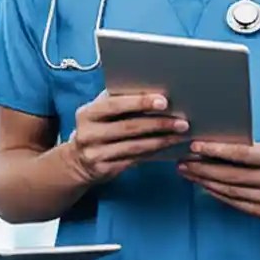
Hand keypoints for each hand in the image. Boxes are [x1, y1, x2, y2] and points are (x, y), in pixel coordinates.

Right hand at [66, 91, 188, 184]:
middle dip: (158, 123)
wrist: (77, 161)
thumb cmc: (97, 127)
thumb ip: (117, 100)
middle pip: (128, 127)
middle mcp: (88, 134)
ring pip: (135, 146)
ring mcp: (96, 154)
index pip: (114, 105)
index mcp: (87, 113)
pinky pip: (135, 160)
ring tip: (180, 133)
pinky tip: (168, 146)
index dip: (139, 102)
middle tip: (181, 121)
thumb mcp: (99, 112)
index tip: (163, 101)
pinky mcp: (105, 169)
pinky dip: (154, 152)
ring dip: (161, 140)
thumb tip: (151, 90)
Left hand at [176, 141, 259, 217]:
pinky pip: (235, 203)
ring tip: (188, 173)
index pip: (242, 154)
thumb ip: (245, 147)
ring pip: (230, 191)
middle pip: (232, 175)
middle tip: (183, 162)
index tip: (195, 146)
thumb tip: (209, 145)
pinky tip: (203, 185)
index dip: (217, 150)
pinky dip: (216, 194)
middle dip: (203, 168)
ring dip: (205, 182)